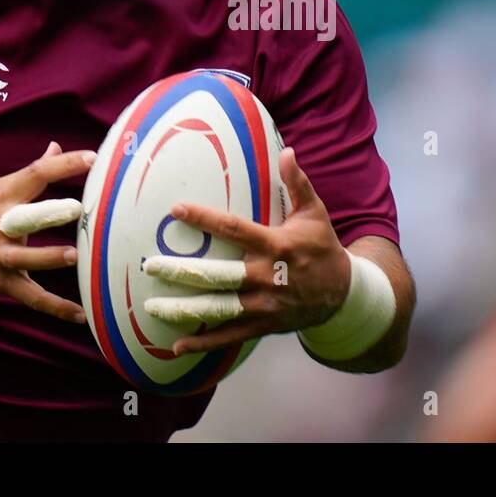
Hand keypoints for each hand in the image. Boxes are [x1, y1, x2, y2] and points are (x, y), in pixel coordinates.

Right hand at [0, 141, 93, 322]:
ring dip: (48, 258)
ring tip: (73, 257)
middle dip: (50, 214)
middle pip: (26, 218)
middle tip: (77, 209)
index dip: (63, 165)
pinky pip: (31, 297)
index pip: (36, 174)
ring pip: (25, 259)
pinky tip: (81, 315)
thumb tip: (55, 147)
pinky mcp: (0, 283)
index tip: (92, 158)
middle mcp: (0, 225)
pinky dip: (56, 308)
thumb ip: (31, 173)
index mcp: (2, 196)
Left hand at [141, 148, 350, 355]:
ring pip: (219, 309)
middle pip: (217, 275)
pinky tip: (178, 346)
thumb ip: (297, 183)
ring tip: (153, 308)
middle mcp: (266, 276)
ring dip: (185, 309)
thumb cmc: (323, 247)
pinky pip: (230, 336)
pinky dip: (204, 343)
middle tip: (151, 267)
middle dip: (182, 272)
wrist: (344, 294)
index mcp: (275, 245)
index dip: (204, 218)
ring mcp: (264, 304)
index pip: (233, 228)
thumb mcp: (314, 213)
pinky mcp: (263, 325)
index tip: (176, 209)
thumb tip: (286, 151)